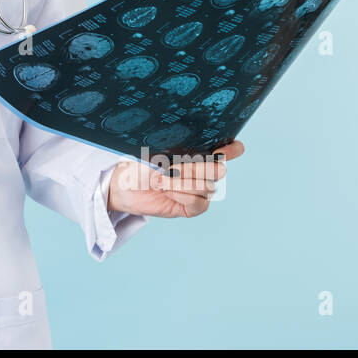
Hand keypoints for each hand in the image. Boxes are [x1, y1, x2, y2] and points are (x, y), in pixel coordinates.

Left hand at [106, 140, 243, 218]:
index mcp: (200, 151)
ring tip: (160, 181)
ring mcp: (199, 189)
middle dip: (195, 168)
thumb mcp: (158, 150)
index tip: (224, 151)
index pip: (230, 149)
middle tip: (171, 167)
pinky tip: (168, 192)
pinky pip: (199, 203)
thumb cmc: (140, 162)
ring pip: (207, 187)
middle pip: (218, 170)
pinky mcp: (192, 207)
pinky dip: (182, 197)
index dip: (233, 150)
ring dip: (182, 183)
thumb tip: (195, 152)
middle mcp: (204, 171)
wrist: (124, 183)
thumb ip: (178, 149)